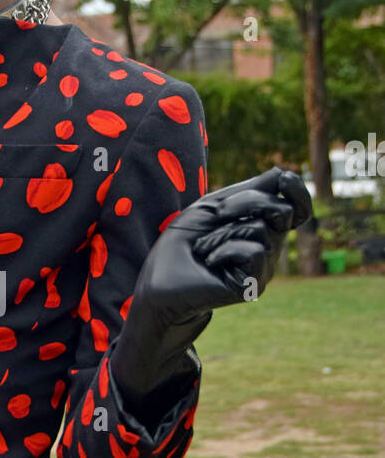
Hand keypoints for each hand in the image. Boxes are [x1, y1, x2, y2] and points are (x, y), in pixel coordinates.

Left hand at [112, 167, 311, 404]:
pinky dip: (225, 249)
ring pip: (261, 229)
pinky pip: (254, 251)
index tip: (285, 178)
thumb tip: (284, 173)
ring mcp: (263, 267)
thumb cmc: (181, 246)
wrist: (160, 284)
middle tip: (218, 213)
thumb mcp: (212, 208)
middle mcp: (268, 247)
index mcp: (260, 227)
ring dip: (222, 232)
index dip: (297, 191)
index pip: (296, 208)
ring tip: (204, 248)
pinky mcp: (254, 284)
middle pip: (282, 209)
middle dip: (248, 201)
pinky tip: (210, 262)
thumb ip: (248, 192)